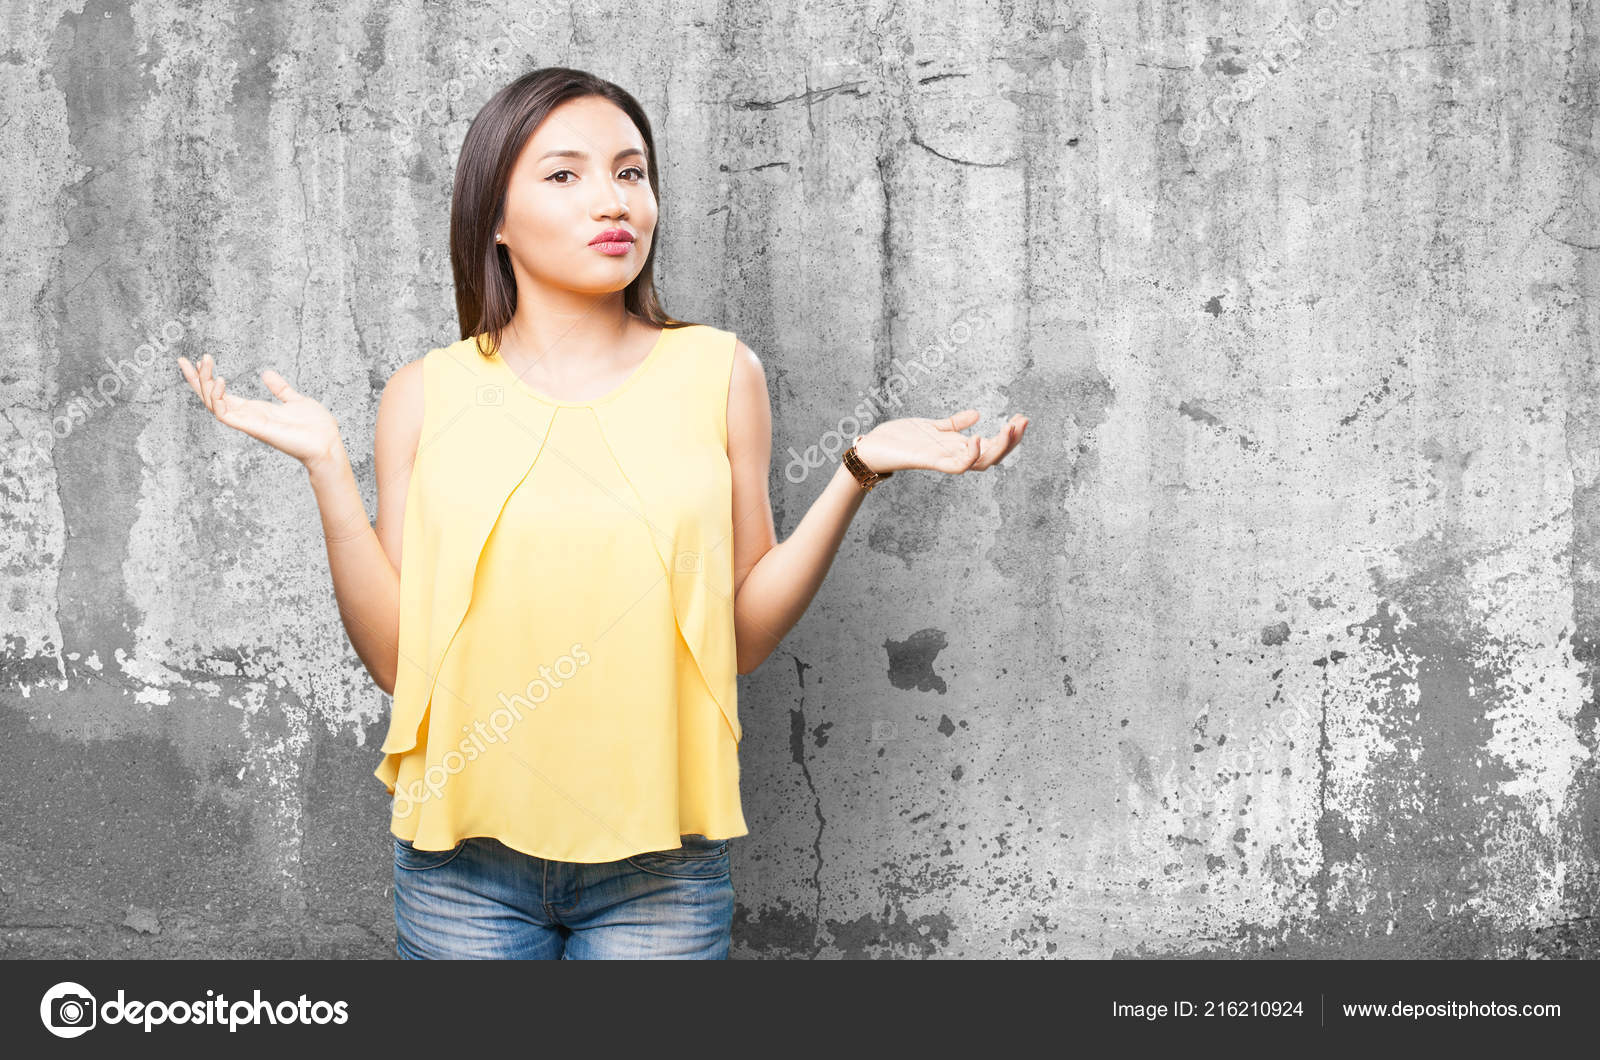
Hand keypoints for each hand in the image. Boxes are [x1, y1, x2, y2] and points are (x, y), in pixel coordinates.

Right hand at [176, 353, 343, 470]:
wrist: (327, 442)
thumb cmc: (315, 427)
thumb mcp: (295, 399)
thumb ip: (279, 388)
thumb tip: (266, 373)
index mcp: (254, 409)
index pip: (221, 394)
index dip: (205, 379)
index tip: (194, 360)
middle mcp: (247, 416)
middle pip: (210, 398)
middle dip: (195, 380)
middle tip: (184, 360)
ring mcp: (248, 423)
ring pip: (213, 405)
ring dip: (204, 384)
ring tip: (205, 364)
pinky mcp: (253, 428)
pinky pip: (226, 414)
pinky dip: (218, 398)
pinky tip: (219, 381)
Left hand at [854, 410, 1028, 474]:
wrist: (872, 449)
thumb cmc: (901, 439)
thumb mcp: (932, 426)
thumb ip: (954, 423)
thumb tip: (978, 414)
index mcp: (956, 448)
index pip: (991, 447)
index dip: (1009, 436)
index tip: (1022, 418)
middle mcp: (953, 457)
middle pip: (992, 456)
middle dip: (1011, 441)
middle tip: (1023, 420)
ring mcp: (943, 461)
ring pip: (980, 462)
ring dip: (998, 447)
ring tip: (1011, 429)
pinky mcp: (928, 461)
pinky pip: (955, 466)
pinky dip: (969, 456)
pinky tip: (979, 439)